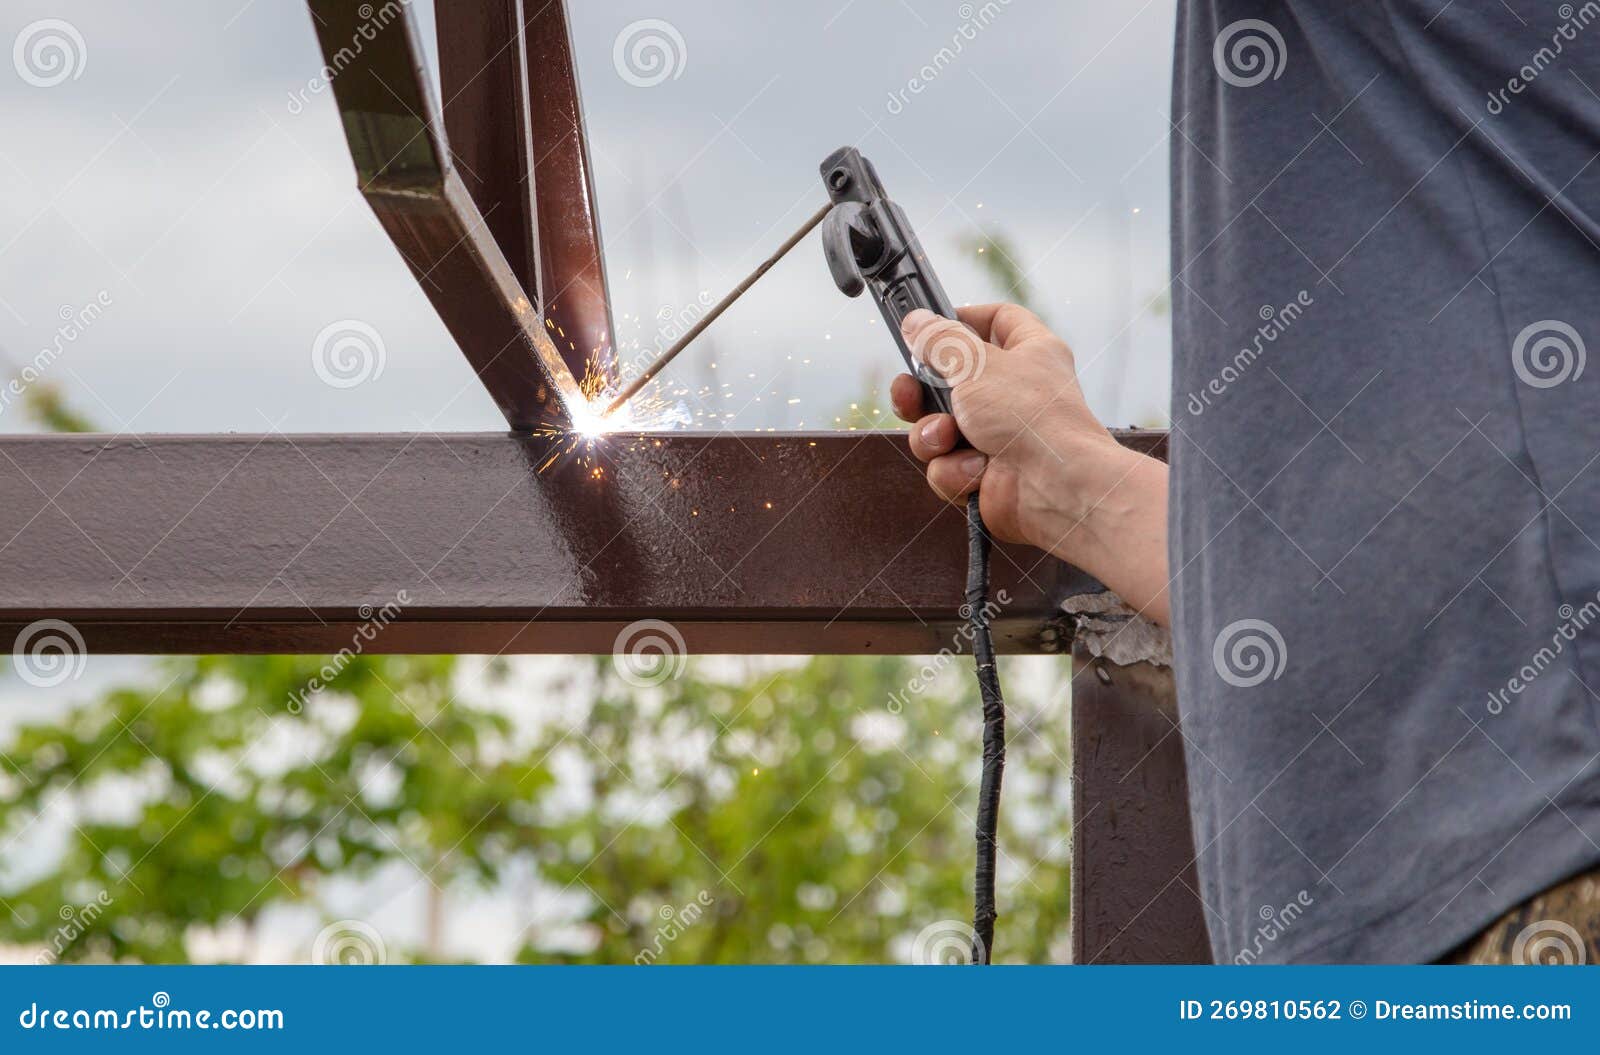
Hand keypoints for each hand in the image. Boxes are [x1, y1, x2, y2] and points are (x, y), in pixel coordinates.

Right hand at [892, 304, 1170, 623]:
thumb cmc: (1030, 417)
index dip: (963, 319)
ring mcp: (998, 435)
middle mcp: (1013, 392)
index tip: (930, 325)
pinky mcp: (983, 473)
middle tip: (909, 392)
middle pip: (950, 380)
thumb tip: (915, 321)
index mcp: (1028, 353)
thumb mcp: (976, 363)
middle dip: (921, 393)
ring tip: (948, 438)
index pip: (997, 320)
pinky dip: (954, 469)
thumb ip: (939, 340)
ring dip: (933, 435)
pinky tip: (975, 470)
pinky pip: (946, 465)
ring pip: (938, 428)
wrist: (1056, 488)